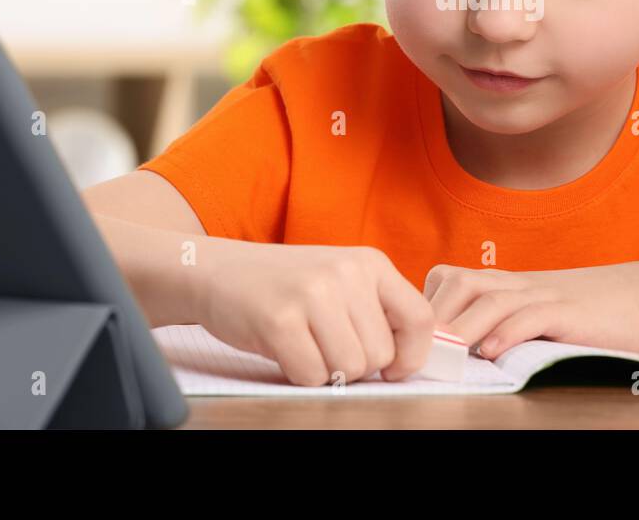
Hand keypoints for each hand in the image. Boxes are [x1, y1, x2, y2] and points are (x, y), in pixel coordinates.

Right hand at [199, 241, 434, 385]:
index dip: (411, 356)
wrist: (218, 270)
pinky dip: (299, 374)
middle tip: (326, 346)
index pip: (420, 319)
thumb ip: (377, 310)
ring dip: (327, 371)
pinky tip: (284, 349)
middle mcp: (347, 272)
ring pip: (349, 369)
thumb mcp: (342, 281)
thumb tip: (410, 360)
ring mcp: (313, 294)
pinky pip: (311, 375)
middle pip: (381, 355)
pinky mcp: (280, 320)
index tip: (392, 369)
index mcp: (370, 262)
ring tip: (306, 345)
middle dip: (356, 366)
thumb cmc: (286, 285)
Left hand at [423, 262, 638, 359]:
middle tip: (421, 351)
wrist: (636, 300)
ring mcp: (543, 295)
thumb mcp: (527, 310)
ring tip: (447, 354)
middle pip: (460, 283)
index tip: (413, 337)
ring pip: (490, 299)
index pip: (447, 278)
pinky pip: (532, 316)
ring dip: (462, 327)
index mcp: (502, 282)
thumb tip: (447, 350)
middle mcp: (516, 284)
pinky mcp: (568, 313)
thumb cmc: (577, 314)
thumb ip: (491, 321)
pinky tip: (491, 353)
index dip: (426, 304)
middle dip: (436, 316)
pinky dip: (507, 333)